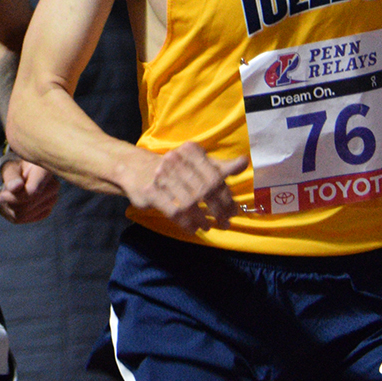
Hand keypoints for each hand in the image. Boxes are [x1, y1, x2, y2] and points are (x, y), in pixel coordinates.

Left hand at [0, 159, 56, 223]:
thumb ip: (11, 177)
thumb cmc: (16, 167)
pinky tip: (14, 204)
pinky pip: (25, 219)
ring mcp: (52, 200)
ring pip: (24, 215)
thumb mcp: (10, 168)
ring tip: (9, 197)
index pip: (32, 192)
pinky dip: (14, 214)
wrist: (23, 171)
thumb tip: (16, 187)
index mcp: (45, 171)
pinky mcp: (47, 211)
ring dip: (10, 209)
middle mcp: (53, 186)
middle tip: (3, 194)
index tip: (2, 194)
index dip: (14, 197)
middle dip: (9, 203)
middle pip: (25, 207)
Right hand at [125, 143, 246, 233]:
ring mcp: (161, 176)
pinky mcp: (150, 192)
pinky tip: (194, 228)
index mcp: (191, 152)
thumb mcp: (197, 164)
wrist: (137, 168)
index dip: (227, 197)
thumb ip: (220, 167)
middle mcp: (176, 161)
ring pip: (190, 203)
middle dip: (218, 210)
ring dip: (202, 219)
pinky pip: (174, 212)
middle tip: (225, 223)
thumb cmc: (175, 168)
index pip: (215, 177)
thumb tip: (244, 162)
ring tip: (209, 226)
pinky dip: (186, 223)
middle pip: (204, 190)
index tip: (234, 211)